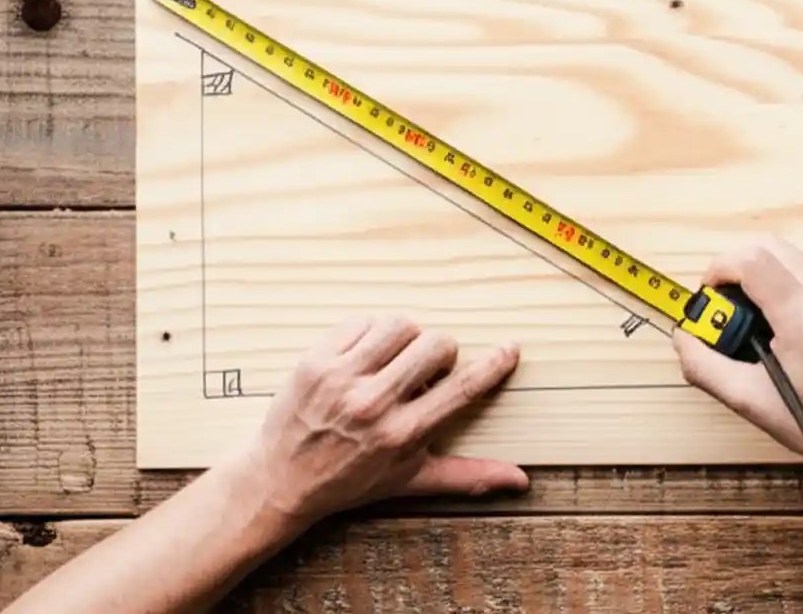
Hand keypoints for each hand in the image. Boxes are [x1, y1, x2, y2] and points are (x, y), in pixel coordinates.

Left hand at [242, 314, 528, 524]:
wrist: (281, 480)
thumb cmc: (351, 480)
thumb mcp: (412, 480)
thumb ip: (468, 476)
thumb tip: (521, 479)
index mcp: (402, 435)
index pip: (461, 389)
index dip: (493, 365)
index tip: (510, 348)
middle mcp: (372, 405)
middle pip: (434, 345)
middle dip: (441, 351)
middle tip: (426, 368)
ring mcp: (340, 380)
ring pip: (398, 324)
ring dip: (407, 336)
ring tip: (396, 358)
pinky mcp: (314, 360)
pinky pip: (360, 321)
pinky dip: (371, 331)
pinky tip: (366, 355)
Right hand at [673, 237, 802, 477]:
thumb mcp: (751, 402)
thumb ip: (705, 366)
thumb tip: (684, 337)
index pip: (751, 261)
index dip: (717, 269)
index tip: (708, 297)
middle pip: (767, 245)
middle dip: (733, 266)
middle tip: (722, 305)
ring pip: (786, 255)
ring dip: (757, 274)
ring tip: (748, 318)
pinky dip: (779, 282)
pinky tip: (774, 322)